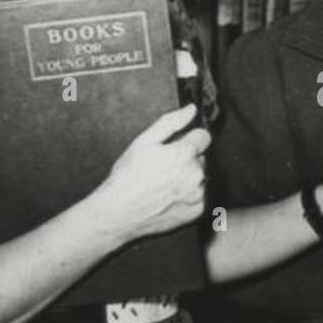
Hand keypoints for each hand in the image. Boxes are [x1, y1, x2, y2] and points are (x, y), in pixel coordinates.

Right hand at [93, 103, 209, 244]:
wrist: (118, 213)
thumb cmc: (127, 177)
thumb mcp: (144, 142)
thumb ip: (171, 122)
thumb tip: (191, 109)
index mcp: (184, 154)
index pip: (204, 136)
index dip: (189, 139)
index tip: (177, 146)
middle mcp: (196, 175)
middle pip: (201, 158)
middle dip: (187, 159)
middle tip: (163, 168)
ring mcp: (198, 195)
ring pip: (201, 177)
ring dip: (189, 178)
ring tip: (164, 184)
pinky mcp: (197, 211)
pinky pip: (200, 196)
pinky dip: (189, 195)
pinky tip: (169, 196)